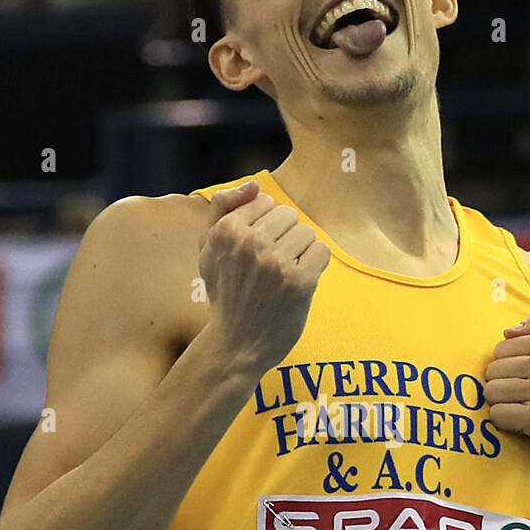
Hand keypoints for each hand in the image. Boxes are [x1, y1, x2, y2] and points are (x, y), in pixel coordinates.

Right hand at [197, 179, 330, 376]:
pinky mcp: (300, 282)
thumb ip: (222, 208)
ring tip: (283, 276)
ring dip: (300, 252)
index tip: (254, 251)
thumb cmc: (225, 294)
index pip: (264, 200)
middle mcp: (250, 244)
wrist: (237, 345)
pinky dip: (315, 265)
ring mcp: (276, 264)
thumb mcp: (208, 250)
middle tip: (269, 267)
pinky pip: (321, 251)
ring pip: (307, 232)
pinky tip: (299, 282)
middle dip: (283, 236)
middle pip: (288, 214)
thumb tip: (254, 184)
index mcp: (226, 231)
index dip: (264, 225)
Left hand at [482, 310, 529, 486]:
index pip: (502, 348)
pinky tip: (525, 425)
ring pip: (491, 392)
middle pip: (493, 370)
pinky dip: (505, 423)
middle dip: (503, 387)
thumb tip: (506, 332)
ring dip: (502, 405)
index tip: (527, 381)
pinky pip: (496, 414)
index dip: (508, 368)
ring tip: (525, 411)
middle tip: (526, 400)